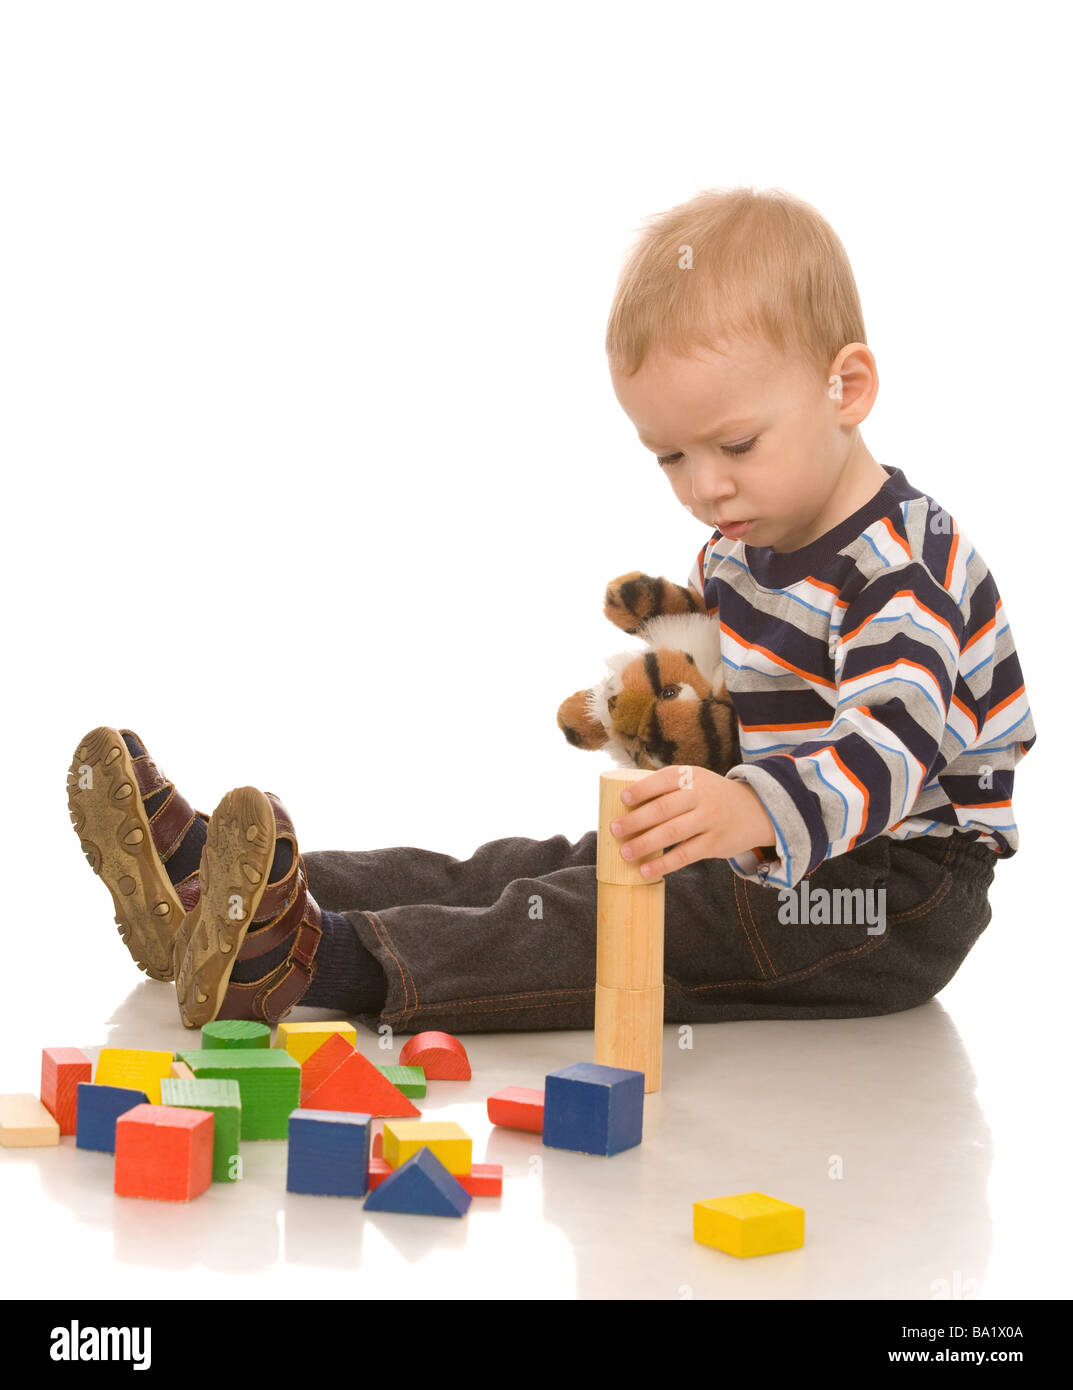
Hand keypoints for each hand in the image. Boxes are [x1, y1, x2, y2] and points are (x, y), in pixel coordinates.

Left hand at [608, 765, 775, 877]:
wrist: (755, 810)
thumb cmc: (710, 796)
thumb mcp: (694, 782)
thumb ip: (666, 790)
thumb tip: (624, 807)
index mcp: (691, 776)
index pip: (663, 780)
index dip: (642, 789)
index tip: (623, 800)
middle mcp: (701, 795)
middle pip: (663, 808)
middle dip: (635, 820)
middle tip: (614, 830)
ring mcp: (709, 820)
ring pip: (672, 833)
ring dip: (645, 844)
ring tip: (625, 853)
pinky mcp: (714, 843)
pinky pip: (685, 855)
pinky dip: (664, 864)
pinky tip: (646, 870)